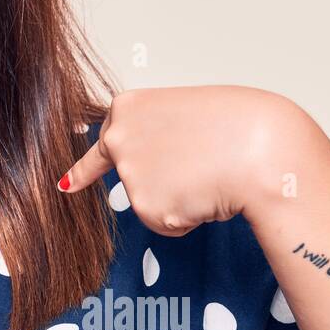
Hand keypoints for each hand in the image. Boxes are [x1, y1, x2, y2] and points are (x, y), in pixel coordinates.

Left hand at [58, 85, 295, 235]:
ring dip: (180, 197)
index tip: (65, 185)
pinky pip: (167, 222)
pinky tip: (207, 196)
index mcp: (127, 108)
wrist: (263, 149)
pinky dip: (189, 217)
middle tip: (189, 170)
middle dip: (157, 180)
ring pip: (152, 201)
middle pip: (131, 174)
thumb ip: (157, 132)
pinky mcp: (147, 209)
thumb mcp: (185, 111)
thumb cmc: (238, 124)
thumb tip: (145, 168)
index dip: (86, 167)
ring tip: (210, 174)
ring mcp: (130, 175)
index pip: (98, 141)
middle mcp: (118, 139)